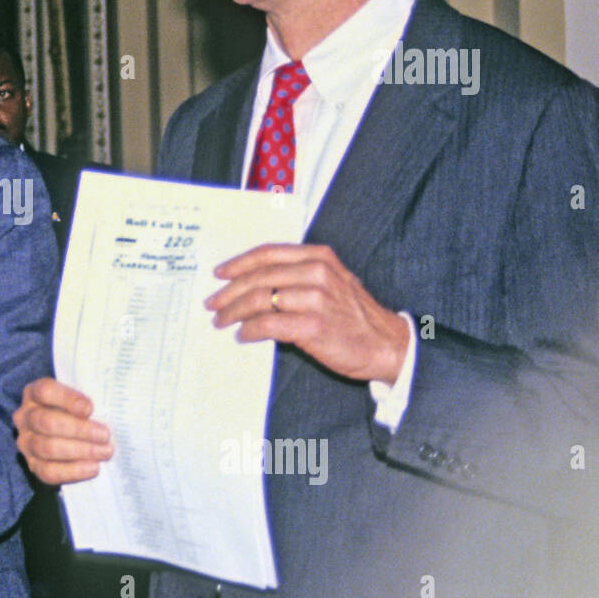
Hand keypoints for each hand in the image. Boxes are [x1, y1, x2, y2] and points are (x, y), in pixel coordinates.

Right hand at [14, 377, 112, 485]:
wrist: (65, 435)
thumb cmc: (75, 411)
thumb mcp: (77, 399)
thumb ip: (86, 402)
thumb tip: (107, 409)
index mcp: (33, 393)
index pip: (45, 391)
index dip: (68, 399)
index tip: (90, 408)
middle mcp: (25, 417)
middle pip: (46, 422)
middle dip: (79, 430)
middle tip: (105, 435)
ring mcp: (26, 442)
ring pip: (47, 448)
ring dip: (80, 451)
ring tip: (104, 451)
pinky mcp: (32, 465)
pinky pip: (49, 471)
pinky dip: (73, 471)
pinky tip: (93, 467)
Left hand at [206, 243, 408, 384]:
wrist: (386, 344)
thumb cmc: (354, 315)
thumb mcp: (333, 281)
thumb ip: (299, 274)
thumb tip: (254, 283)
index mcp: (319, 257)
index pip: (268, 254)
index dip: (238, 263)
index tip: (219, 274)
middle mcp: (317, 272)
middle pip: (258, 277)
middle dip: (229, 292)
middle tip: (212, 304)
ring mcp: (316, 298)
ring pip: (259, 299)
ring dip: (234, 312)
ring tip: (222, 321)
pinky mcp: (314, 325)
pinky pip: (268, 324)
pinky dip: (250, 330)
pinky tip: (244, 335)